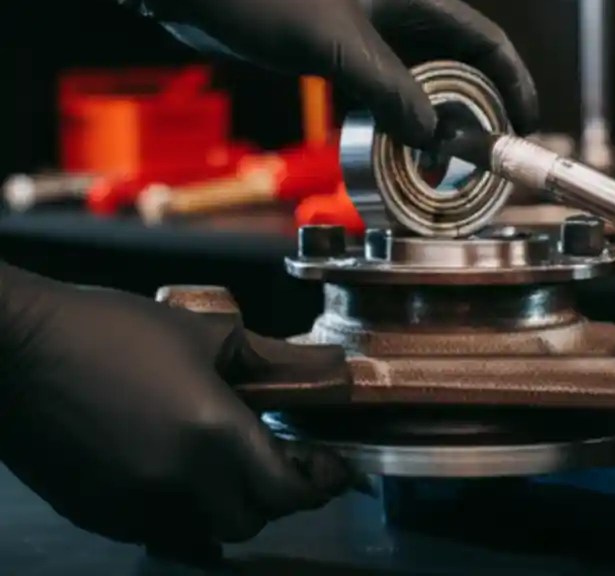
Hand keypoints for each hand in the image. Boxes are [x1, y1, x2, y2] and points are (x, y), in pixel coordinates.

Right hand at [0, 264, 353, 547]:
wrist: (14, 349)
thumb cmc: (108, 330)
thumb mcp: (205, 333)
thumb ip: (276, 359)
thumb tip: (332, 368)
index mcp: (213, 434)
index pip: (287, 491)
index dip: (317, 483)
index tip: (328, 466)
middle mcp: (179, 482)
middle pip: (250, 521)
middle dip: (274, 497)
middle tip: (281, 462)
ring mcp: (134, 505)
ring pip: (204, 535)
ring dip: (226, 510)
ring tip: (228, 469)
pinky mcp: (97, 514)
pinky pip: (157, 531)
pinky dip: (180, 514)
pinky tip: (178, 475)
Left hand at [81, 0, 536, 148]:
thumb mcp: (337, 45)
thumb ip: (391, 91)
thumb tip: (432, 137)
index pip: (486, 41)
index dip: (514, 83)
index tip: (528, 122)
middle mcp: (400, 13)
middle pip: (460, 66)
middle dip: (476, 110)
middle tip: (480, 154)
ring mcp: (371, 31)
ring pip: (422, 82)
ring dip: (434, 119)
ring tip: (441, 160)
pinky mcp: (342, 50)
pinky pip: (387, 88)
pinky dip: (398, 117)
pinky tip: (396, 145)